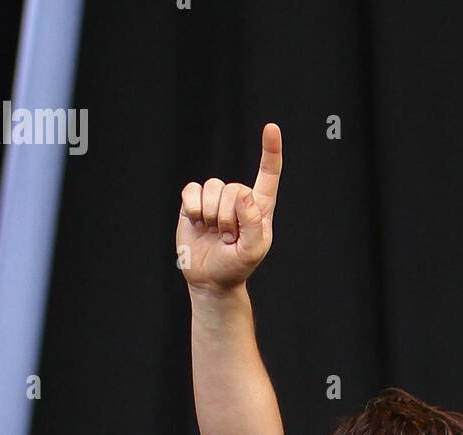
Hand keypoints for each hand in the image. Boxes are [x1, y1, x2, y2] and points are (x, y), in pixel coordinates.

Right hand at [177, 123, 282, 291]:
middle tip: (228, 238)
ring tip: (215, 233)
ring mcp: (215, 199)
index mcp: (260, 208)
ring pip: (212, 187)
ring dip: (212, 215)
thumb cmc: (236, 266)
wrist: (210, 278)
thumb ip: (252, 222)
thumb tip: (243, 193)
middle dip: (229, 216)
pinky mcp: (193, 202)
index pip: (268, 174)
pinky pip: (191, 190)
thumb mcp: (252, 250)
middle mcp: (238, 199)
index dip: (270, 151)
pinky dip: (194, 207)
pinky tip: (197, 223)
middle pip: (234, 187)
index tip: (271, 128)